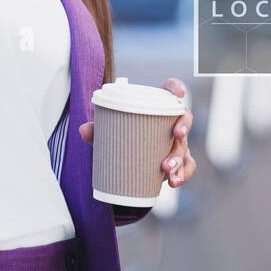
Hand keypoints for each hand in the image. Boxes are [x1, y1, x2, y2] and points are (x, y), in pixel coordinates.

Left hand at [79, 77, 196, 187]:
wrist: (127, 156)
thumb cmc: (122, 134)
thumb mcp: (110, 130)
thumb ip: (98, 129)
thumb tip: (83, 130)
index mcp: (157, 106)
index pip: (170, 91)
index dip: (176, 88)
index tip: (179, 93)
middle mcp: (171, 122)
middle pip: (184, 119)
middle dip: (184, 126)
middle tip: (177, 135)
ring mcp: (176, 142)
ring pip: (185, 146)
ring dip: (180, 157)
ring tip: (167, 168)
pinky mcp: (177, 161)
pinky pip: (187, 166)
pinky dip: (183, 174)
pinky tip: (173, 182)